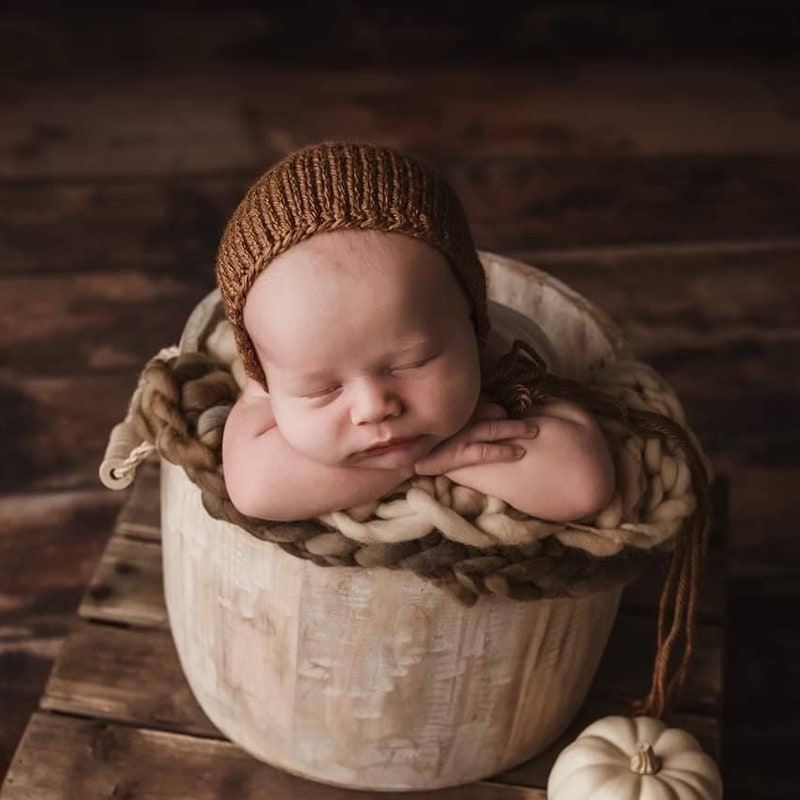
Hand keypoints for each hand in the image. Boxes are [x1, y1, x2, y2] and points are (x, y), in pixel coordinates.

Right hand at [414, 402, 538, 476]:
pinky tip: (518, 452)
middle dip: (513, 416)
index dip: (500, 406)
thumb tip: (482, 404)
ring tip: (534, 431)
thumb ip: (453, 410)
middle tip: (535, 421)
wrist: (396, 457)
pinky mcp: (457, 455)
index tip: (513, 412)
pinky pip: (485, 451)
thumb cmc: (415, 438)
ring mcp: (457, 435)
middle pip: (492, 411)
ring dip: (516, 429)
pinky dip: (504, 451)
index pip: (484, 401)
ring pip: (493, 428)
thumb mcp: (434, 418)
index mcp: (453, 406)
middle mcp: (456, 417)